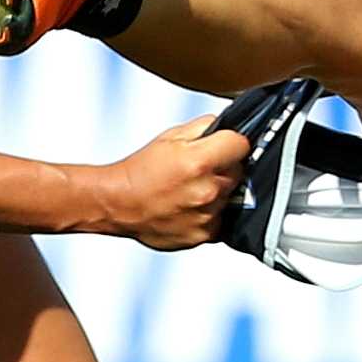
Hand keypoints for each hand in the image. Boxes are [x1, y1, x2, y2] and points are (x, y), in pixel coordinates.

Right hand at [95, 117, 249, 248]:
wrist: (118, 203)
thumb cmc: (139, 172)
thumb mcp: (171, 136)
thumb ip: (205, 127)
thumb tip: (226, 126)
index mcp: (201, 162)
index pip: (242, 144)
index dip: (232, 142)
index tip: (224, 146)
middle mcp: (208, 190)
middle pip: (238, 172)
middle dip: (223, 168)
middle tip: (198, 170)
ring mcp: (207, 216)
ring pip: (230, 197)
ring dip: (217, 192)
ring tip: (190, 189)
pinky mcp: (204, 235)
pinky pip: (220, 219)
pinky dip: (210, 213)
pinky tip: (189, 206)